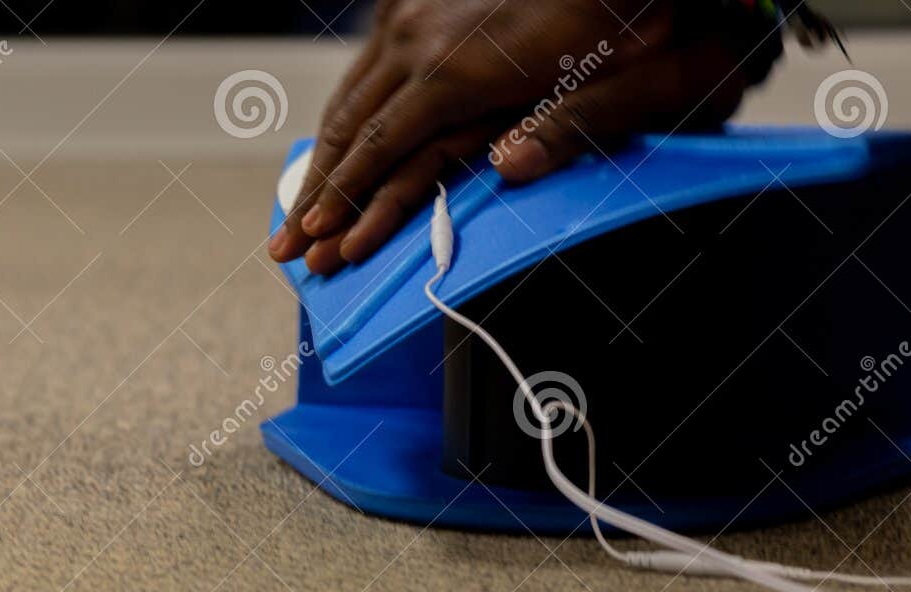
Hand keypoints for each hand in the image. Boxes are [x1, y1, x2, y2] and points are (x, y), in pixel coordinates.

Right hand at [267, 0, 754, 273]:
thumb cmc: (627, 18)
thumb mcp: (622, 78)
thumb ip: (568, 126)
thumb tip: (508, 167)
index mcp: (457, 65)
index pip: (380, 147)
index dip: (344, 199)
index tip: (315, 242)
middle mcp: (419, 35)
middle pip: (348, 128)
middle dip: (315, 195)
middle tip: (283, 247)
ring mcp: (411, 13)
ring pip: (349, 97)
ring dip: (322, 161)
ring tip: (298, 211)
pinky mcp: (414, 2)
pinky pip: (367, 68)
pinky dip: (347, 118)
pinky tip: (336, 152)